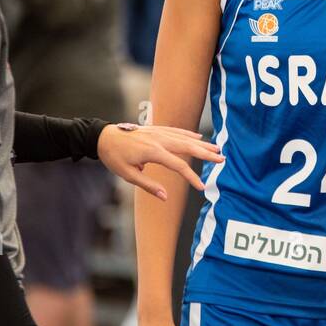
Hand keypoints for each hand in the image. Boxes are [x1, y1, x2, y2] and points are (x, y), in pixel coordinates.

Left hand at [97, 124, 223, 198]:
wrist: (103, 137)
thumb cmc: (114, 157)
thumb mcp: (128, 175)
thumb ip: (148, 185)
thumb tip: (165, 197)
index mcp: (152, 152)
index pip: (178, 165)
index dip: (191, 177)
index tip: (202, 187)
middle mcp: (159, 140)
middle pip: (188, 147)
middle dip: (205, 154)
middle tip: (221, 159)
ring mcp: (158, 132)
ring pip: (185, 138)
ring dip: (202, 144)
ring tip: (217, 149)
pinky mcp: (156, 129)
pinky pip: (176, 131)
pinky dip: (189, 134)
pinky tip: (199, 137)